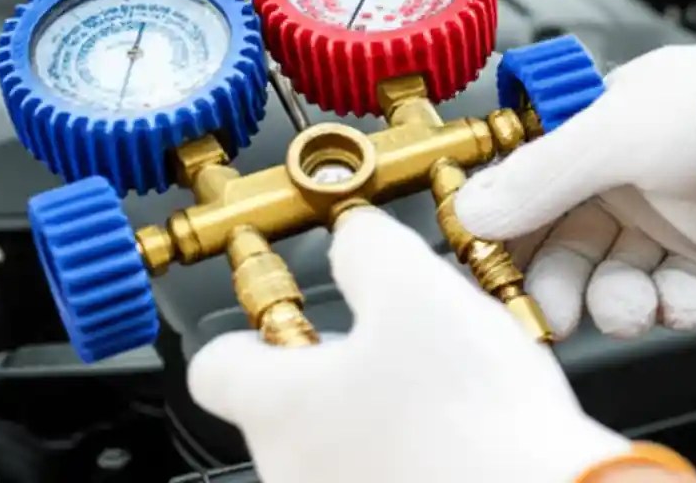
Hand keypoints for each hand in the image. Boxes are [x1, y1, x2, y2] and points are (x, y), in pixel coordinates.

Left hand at [188, 206, 658, 482]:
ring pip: (340, 448)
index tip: (287, 316)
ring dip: (379, 417)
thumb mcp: (419, 292)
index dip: (252, 330)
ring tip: (443, 395)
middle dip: (339, 371)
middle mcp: (292, 474)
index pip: (216, 367)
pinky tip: (460, 441)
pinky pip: (382, 479)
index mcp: (281, 409)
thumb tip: (352, 237)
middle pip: (286, 407)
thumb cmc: (479, 424)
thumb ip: (369, 249)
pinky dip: (411, 458)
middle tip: (398, 346)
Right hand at [455, 0, 695, 338]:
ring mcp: (659, 217)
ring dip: (620, 303)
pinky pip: (671, 292)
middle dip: (559, 290)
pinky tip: (680, 301)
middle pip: (563, 253)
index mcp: (579, 144)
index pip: (520, 200)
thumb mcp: (612, 135)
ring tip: (635, 305)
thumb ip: (541, 176)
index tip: (493, 282)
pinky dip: (673, 306)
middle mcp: (613, 182)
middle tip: (557, 317)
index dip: (502, 244)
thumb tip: (472, 210)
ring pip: (615, 280)